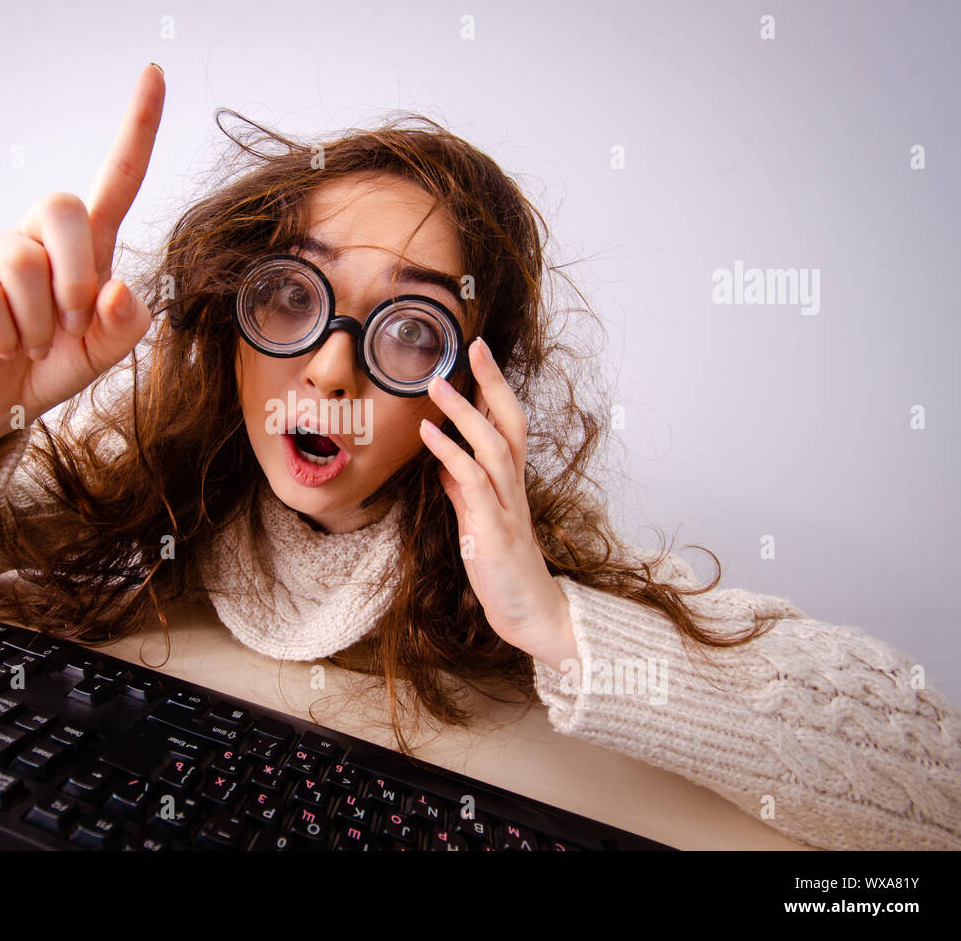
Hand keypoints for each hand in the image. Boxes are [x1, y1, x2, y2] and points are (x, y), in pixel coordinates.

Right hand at [0, 63, 164, 431]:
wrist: (1, 402)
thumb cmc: (56, 364)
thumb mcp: (105, 351)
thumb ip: (125, 323)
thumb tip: (113, 289)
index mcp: (87, 245)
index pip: (117, 177)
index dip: (138, 128)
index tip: (155, 72)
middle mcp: (37, 235)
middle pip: (61, 203)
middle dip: (74, 273)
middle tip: (69, 323)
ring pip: (22, 262)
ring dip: (36, 322)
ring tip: (30, 344)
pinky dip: (1, 334)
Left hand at [419, 338, 577, 669]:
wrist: (530, 614)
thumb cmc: (504, 570)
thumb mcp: (478, 523)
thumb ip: (464, 492)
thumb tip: (445, 466)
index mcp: (511, 484)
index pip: (509, 423)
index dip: (495, 387)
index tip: (477, 353)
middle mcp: (514, 488)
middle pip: (512, 422)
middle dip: (493, 382)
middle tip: (473, 346)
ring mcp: (507, 508)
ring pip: (495, 447)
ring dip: (466, 413)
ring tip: (438, 384)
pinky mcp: (494, 531)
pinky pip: (472, 484)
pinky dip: (450, 454)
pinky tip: (430, 434)